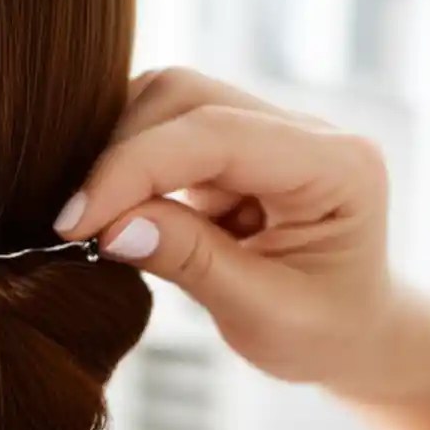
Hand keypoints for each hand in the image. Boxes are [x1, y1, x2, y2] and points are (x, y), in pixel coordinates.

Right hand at [55, 68, 391, 386]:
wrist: (353, 332)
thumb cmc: (325, 332)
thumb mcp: (267, 318)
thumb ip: (192, 263)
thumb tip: (110, 227)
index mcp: (337, 166)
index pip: (216, 136)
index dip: (134, 169)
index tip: (76, 222)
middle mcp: (304, 129)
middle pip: (185, 97)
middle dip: (121, 155)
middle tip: (80, 227)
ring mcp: (267, 125)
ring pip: (166, 98)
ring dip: (120, 152)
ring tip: (102, 219)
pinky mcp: (232, 136)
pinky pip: (162, 122)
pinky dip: (128, 158)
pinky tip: (120, 207)